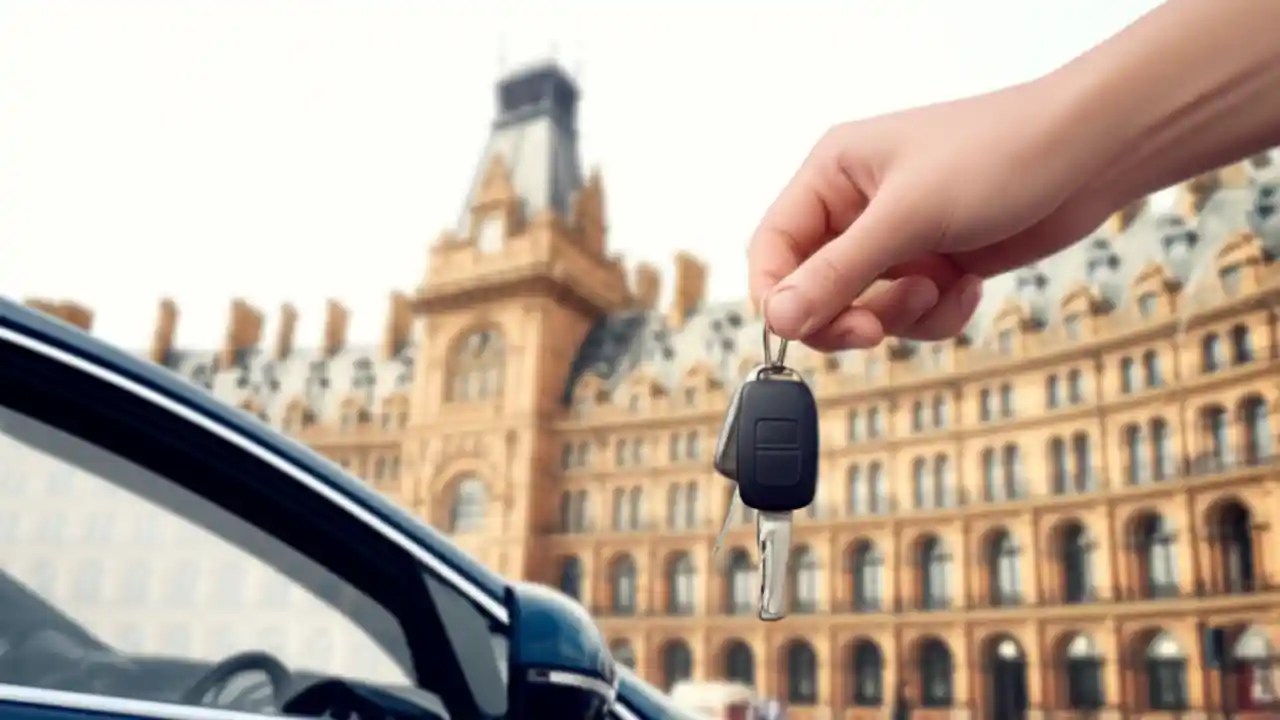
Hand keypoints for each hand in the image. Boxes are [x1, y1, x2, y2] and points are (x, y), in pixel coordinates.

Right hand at [747, 77, 1119, 351]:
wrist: (1093, 154)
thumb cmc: (1001, 154)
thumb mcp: (908, 217)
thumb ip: (837, 273)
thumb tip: (777, 318)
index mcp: (832, 174)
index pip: (772, 248)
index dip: (778, 296)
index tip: (802, 330)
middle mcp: (856, 208)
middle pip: (813, 289)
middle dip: (845, 315)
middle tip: (872, 332)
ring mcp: (897, 240)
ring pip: (864, 310)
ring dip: (902, 315)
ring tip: (939, 285)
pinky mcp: (934, 265)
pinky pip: (911, 315)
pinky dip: (938, 314)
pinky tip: (969, 285)